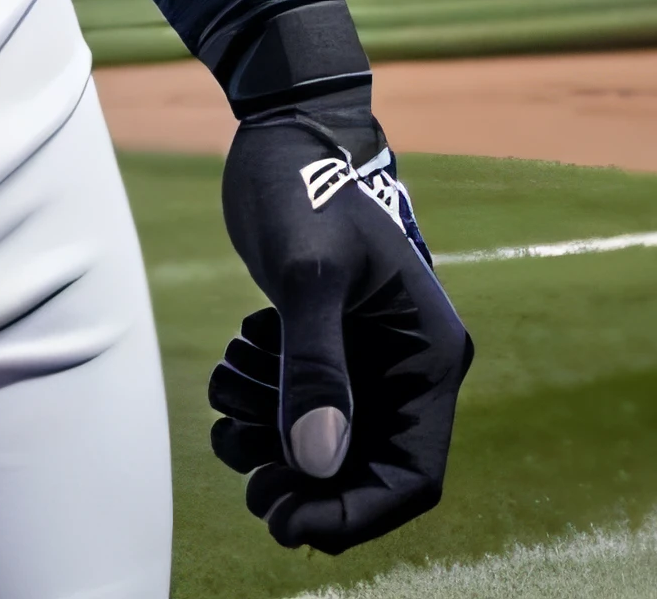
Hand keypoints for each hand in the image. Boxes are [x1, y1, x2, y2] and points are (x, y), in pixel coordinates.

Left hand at [211, 102, 473, 550]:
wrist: (276, 131)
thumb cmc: (301, 188)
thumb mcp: (306, 274)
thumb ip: (314, 367)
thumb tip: (316, 464)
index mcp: (430, 356)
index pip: (415, 474)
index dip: (359, 511)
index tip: (294, 525)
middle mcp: (406, 366)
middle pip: (367, 468)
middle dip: (308, 485)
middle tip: (250, 487)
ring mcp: (366, 356)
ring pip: (326, 442)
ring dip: (273, 443)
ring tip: (226, 413)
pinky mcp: (325, 341)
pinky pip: (299, 406)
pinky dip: (260, 408)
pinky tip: (227, 376)